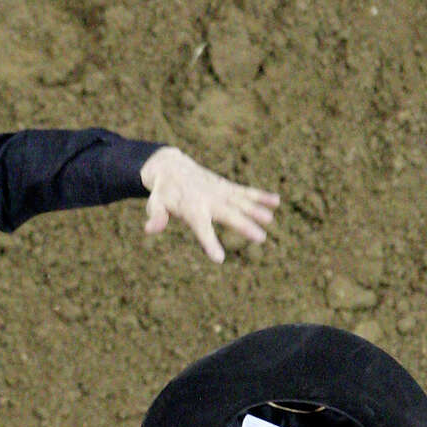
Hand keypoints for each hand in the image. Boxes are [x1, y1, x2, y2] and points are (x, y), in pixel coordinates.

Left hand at [139, 146, 278, 263]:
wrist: (172, 167)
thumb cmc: (162, 193)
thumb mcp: (155, 204)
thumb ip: (156, 216)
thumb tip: (150, 229)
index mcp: (192, 209)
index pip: (202, 228)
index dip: (210, 243)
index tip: (219, 258)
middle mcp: (209, 199)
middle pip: (229, 215)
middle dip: (245, 226)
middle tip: (260, 237)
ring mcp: (220, 191)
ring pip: (241, 202)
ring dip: (257, 209)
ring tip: (271, 219)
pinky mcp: (226, 187)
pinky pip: (245, 192)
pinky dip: (260, 196)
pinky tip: (276, 201)